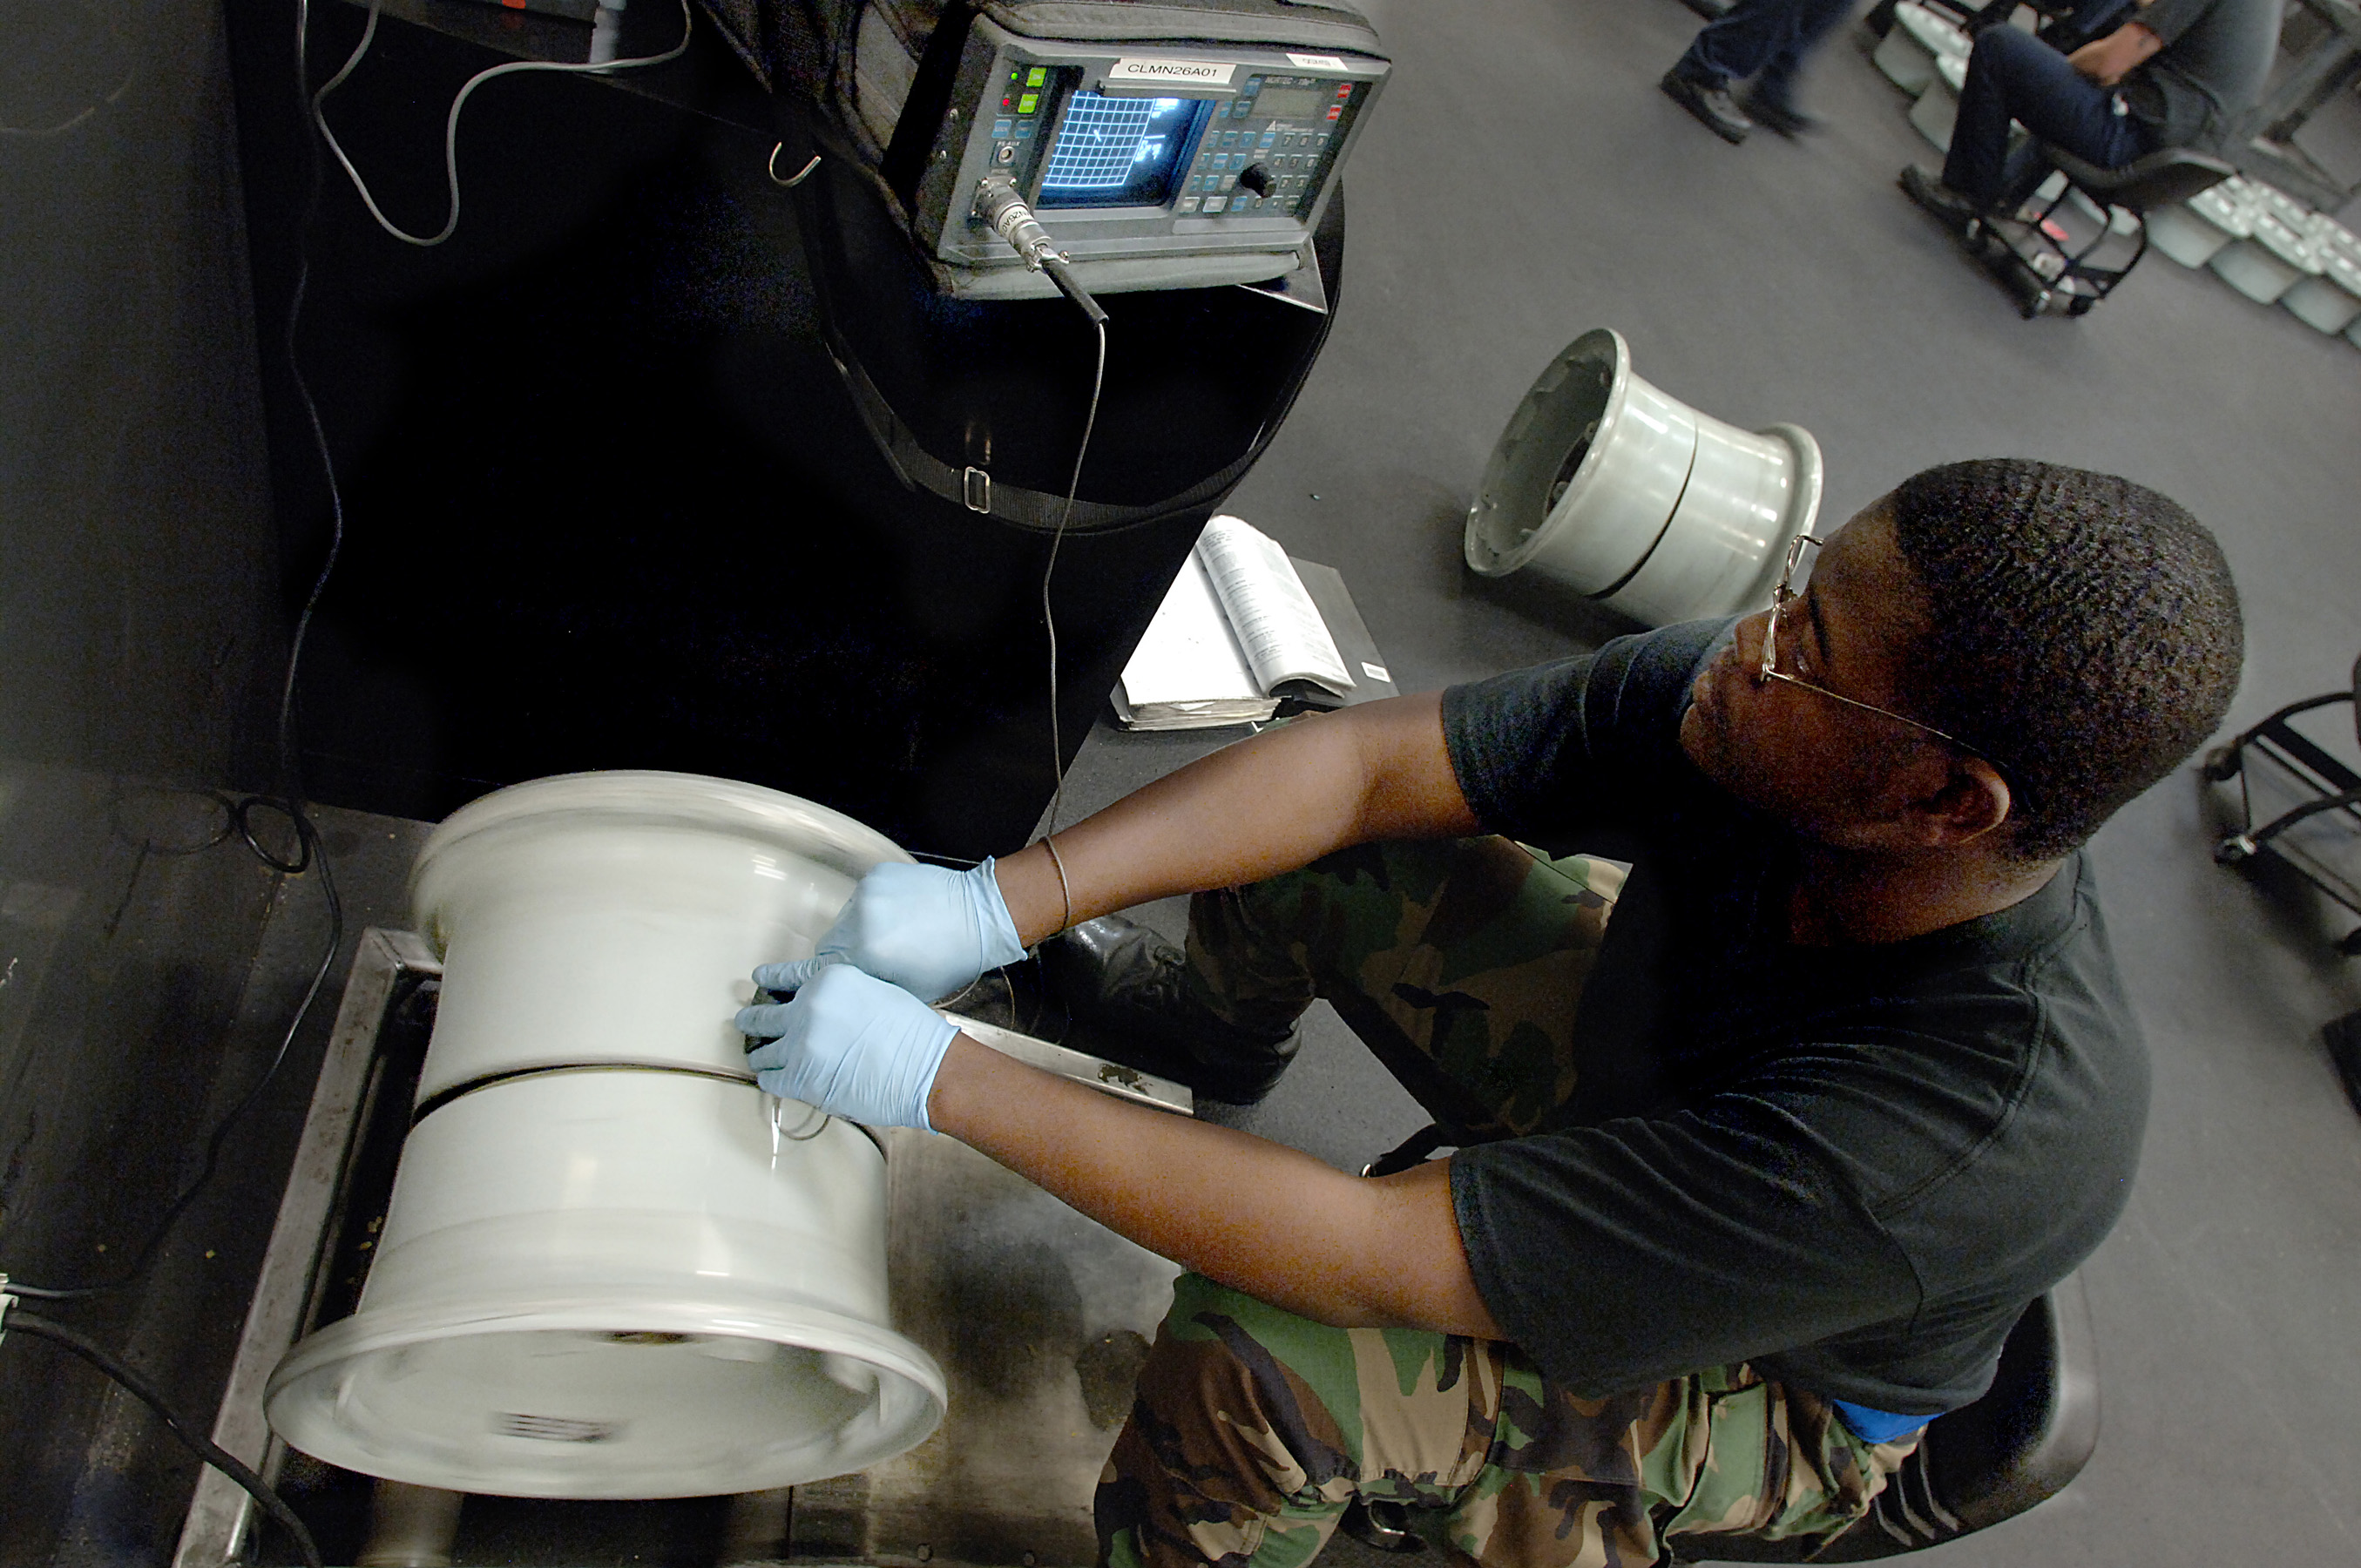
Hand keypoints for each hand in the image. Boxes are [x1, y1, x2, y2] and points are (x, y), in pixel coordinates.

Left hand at [737, 966, 956, 1130]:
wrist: (925, 1067)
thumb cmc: (912, 1031)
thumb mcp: (874, 990)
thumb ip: (841, 994)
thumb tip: (823, 1008)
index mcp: (825, 980)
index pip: (783, 977)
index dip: (768, 981)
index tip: (758, 982)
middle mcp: (806, 1008)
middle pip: (764, 1015)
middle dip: (752, 1019)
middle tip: (744, 1021)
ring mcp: (799, 1045)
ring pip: (762, 1050)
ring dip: (760, 1053)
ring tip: (757, 1055)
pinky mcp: (799, 1079)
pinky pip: (769, 1079)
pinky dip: (769, 1078)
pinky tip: (770, 1077)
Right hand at [754, 859, 1023, 1003]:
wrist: (979, 915)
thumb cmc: (949, 961)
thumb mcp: (905, 992)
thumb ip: (863, 993)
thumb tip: (831, 996)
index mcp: (865, 956)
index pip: (814, 973)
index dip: (794, 981)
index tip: (764, 981)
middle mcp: (860, 922)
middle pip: (828, 945)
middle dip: (839, 957)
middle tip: (863, 964)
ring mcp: (868, 895)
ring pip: (844, 921)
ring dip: (856, 932)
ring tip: (889, 940)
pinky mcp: (878, 876)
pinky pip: (861, 899)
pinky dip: (872, 910)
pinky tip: (898, 919)